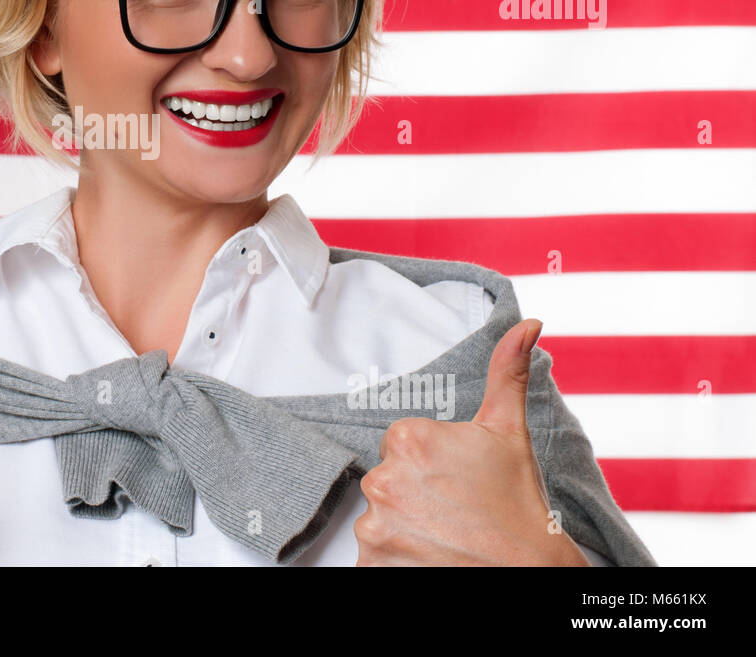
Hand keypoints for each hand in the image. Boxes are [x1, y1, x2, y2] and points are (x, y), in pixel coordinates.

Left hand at [353, 318, 588, 565]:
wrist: (529, 574)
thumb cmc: (520, 507)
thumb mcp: (511, 433)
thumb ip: (507, 372)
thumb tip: (527, 324)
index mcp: (407, 438)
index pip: (402, 446)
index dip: (432, 465)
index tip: (458, 482)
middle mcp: (382, 479)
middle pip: (389, 481)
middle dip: (417, 495)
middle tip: (456, 512)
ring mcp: (373, 527)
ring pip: (381, 518)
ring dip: (405, 528)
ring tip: (446, 537)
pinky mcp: (370, 565)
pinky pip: (373, 556)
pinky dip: (395, 558)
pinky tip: (429, 558)